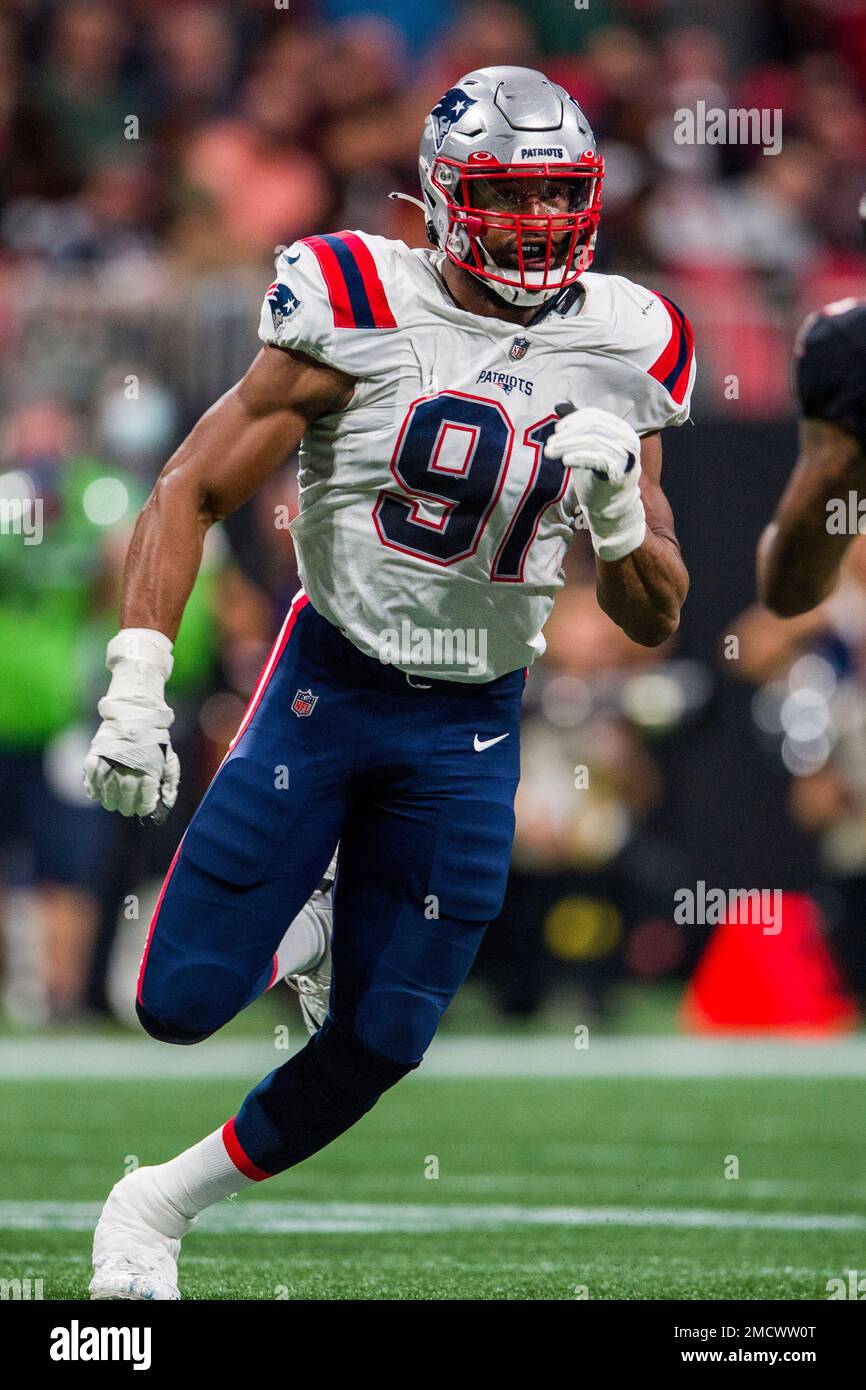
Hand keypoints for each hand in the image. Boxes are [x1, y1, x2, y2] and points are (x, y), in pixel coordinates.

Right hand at [83, 629, 179, 819]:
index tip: (142, 809)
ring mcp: (113, 760)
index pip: (144, 798)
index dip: (143, 807)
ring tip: (112, 804)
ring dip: (109, 800)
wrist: (136, 712)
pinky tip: (95, 794)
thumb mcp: (168, 757)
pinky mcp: (98, 753)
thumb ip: (169, 779)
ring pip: (107, 790)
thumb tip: (166, 801)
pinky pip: (91, 776)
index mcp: (150, 769)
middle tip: (126, 809)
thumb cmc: (154, 738)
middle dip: (126, 807)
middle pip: (125, 796)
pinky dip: (91, 787)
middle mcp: (131, 767)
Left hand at [545, 405, 645, 561]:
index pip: (594, 415)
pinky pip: (598, 458)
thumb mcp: (586, 446)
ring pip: (593, 441)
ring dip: (567, 446)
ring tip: (551, 453)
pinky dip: (579, 457)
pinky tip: (565, 461)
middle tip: (549, 445)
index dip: (572, 420)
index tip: (556, 431)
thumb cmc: (597, 474)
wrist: (610, 506)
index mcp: (620, 428)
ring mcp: (626, 455)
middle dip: (567, 435)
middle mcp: (627, 438)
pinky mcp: (620, 471)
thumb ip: (577, 427)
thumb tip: (559, 404)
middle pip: (592, 427)